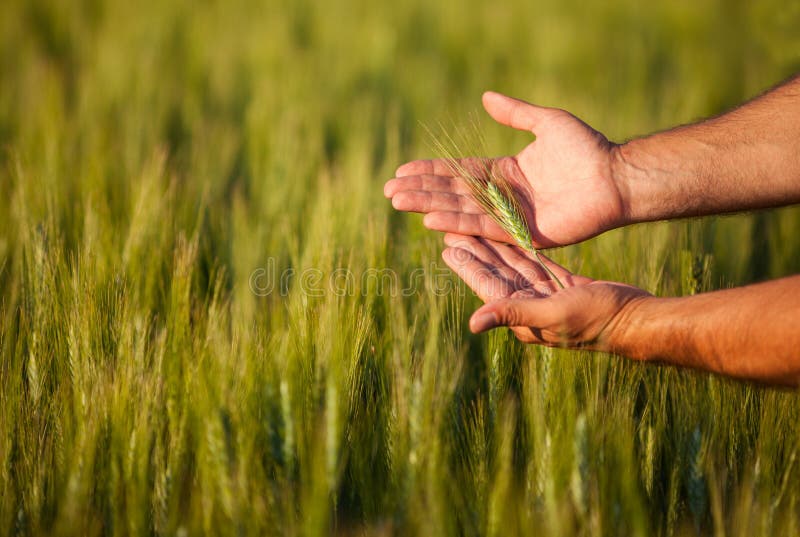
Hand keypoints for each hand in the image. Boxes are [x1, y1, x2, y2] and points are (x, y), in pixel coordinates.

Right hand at [385, 92, 625, 247]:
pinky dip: (457, 224)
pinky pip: (484, 229)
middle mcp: (503, 197)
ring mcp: (511, 218)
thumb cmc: (587, 149)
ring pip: (461, 211)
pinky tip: (430, 219)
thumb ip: (515, 113)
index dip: (431, 172)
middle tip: (389, 190)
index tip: (402, 170)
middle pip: (453, 193)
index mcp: (505, 173)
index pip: (459, 173)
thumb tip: (485, 96)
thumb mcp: (546, 122)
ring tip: (398, 202)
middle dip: (421, 191)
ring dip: (429, 207)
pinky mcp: (522, 235)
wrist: (615, 176)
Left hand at [441, 233, 649, 349]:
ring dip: (495, 249)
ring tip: (475, 230)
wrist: (636, 321)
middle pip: (497, 273)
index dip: (468, 265)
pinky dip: (522, 250)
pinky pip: (537, 265)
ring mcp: (547, 296)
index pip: (488, 285)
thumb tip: (473, 324)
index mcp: (522, 314)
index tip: (448, 246)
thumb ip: (514, 314)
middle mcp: (530, 306)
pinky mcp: (563, 286)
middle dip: (476, 252)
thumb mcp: (554, 313)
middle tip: (452, 229)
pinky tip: (511, 237)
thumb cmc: (597, 319)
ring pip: (515, 266)